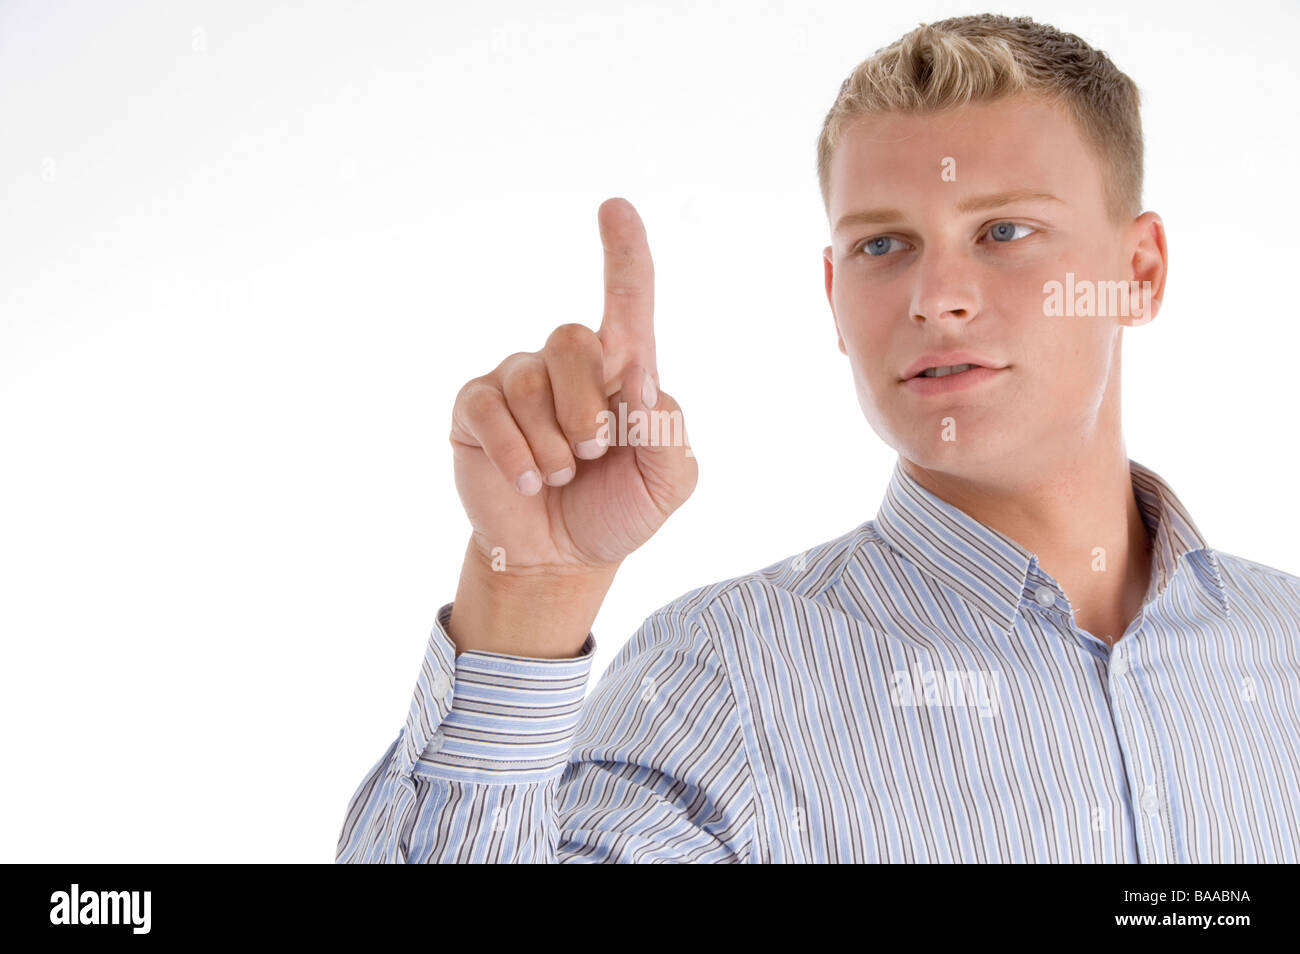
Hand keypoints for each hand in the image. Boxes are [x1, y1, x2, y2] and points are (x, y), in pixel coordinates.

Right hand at [449, 197, 697, 581]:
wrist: (560, 560)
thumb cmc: (618, 511)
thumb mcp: (668, 481)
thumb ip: (667, 429)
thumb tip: (638, 379)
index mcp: (623, 372)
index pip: (627, 302)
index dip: (624, 255)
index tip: (615, 207)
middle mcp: (568, 366)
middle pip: (574, 342)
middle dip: (587, 408)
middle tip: (593, 454)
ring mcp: (517, 383)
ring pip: (531, 384)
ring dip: (553, 445)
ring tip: (559, 476)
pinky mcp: (476, 409)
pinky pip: (490, 409)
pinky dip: (514, 452)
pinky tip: (526, 480)